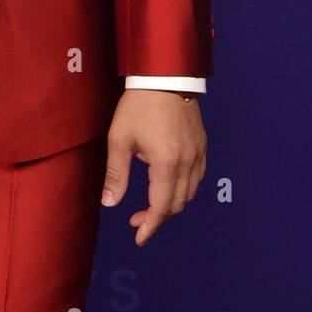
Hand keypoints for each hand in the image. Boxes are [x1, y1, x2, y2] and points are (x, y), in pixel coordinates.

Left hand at [102, 89, 206, 244]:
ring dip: (172, 204)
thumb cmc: (139, 104)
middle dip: (158, 217)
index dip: (150, 226)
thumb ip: (116, 173)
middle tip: (137, 219)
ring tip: (151, 204)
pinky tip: (168, 184)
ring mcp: (199, 154)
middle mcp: (188, 163)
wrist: (164, 75)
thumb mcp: (120, 138)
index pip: (162, 207)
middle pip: (178, 204)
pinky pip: (198, 177)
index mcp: (167, 163)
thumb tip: (109, 203)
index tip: (138, 236)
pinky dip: (184, 188)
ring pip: (190, 193)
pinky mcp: (203, 145)